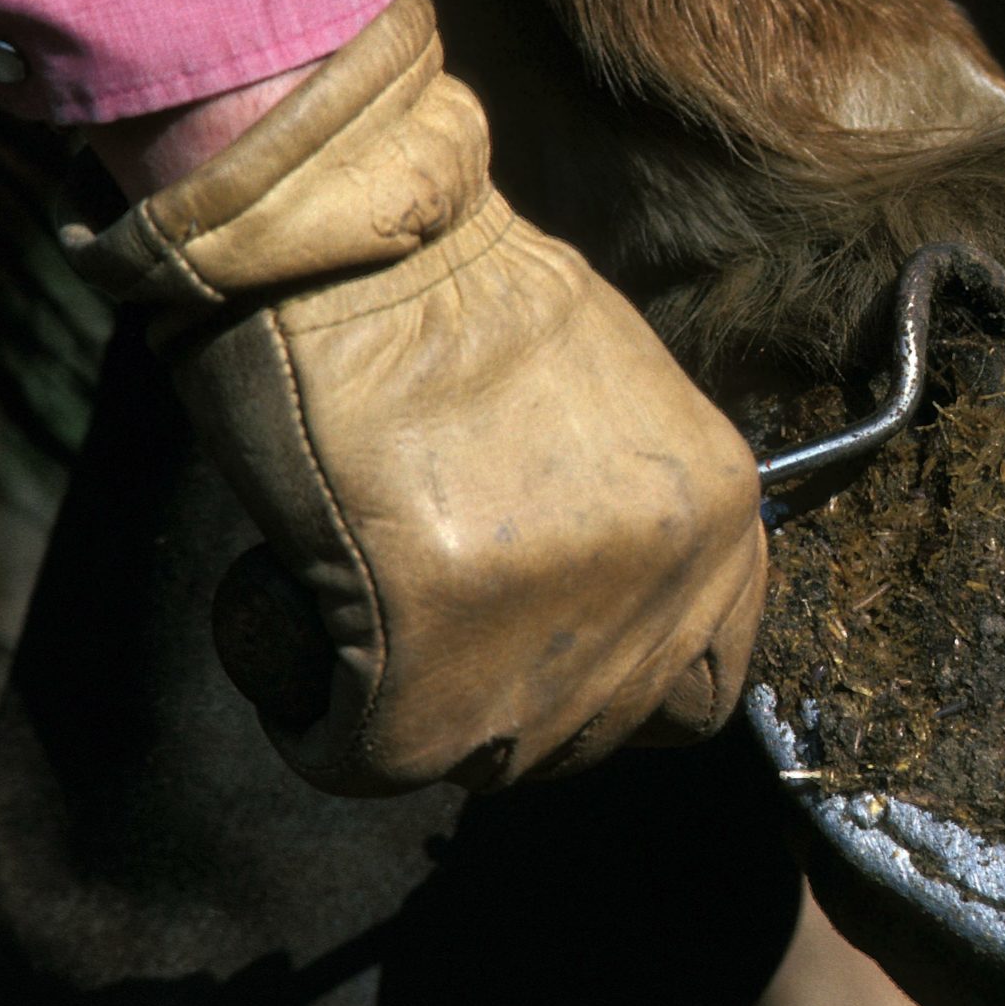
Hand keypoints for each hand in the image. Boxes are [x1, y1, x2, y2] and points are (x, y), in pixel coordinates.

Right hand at [60, 0, 765, 793]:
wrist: (350, 245)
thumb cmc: (451, 294)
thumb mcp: (609, 400)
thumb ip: (625, 511)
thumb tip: (590, 592)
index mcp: (719, 515)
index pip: (707, 686)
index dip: (619, 680)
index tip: (544, 646)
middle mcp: (663, 595)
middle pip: (591, 738)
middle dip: (507, 695)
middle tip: (424, 615)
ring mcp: (556, 656)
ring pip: (481, 760)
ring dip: (409, 697)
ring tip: (354, 586)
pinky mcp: (429, 693)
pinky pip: (352, 756)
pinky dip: (304, 701)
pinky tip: (286, 606)